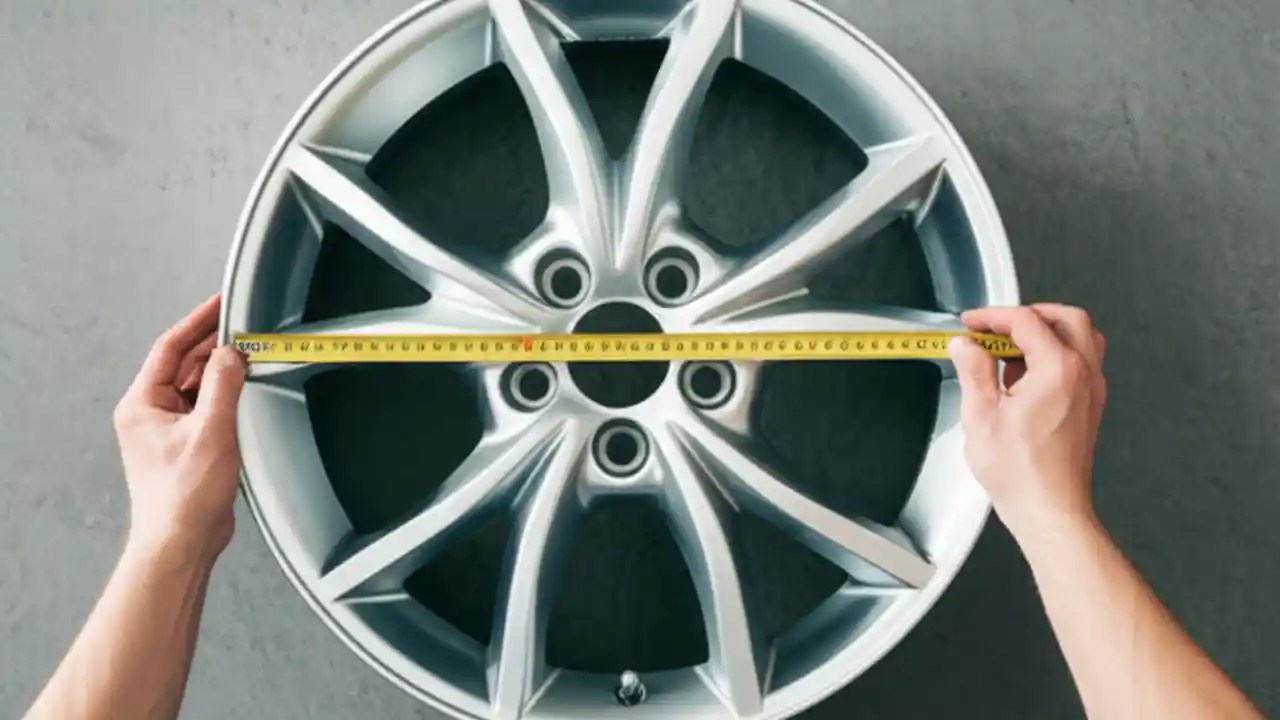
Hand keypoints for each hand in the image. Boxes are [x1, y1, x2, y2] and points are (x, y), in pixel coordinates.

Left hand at [112, 294, 245, 560]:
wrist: (181, 542)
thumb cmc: (185, 496)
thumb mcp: (211, 431)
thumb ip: (223, 386)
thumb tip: (232, 352)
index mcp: (142, 404)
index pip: (170, 348)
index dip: (197, 321)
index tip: (221, 302)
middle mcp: (149, 413)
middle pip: (183, 364)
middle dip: (213, 345)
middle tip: (244, 326)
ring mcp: (166, 430)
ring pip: (195, 385)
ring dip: (221, 371)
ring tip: (250, 355)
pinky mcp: (185, 445)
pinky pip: (204, 407)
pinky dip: (224, 395)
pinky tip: (244, 390)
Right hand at [947, 304, 1106, 538]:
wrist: (1049, 509)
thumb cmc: (1022, 472)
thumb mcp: (981, 415)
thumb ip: (973, 370)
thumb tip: (965, 346)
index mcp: (1058, 369)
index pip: (1026, 321)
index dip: (993, 316)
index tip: (972, 323)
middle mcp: (1083, 374)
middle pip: (1066, 318)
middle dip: (1027, 314)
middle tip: (996, 326)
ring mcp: (1092, 390)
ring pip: (1080, 337)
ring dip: (1047, 332)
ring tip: (1010, 349)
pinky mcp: (1090, 406)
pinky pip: (1080, 362)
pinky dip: (1055, 354)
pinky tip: (1025, 376)